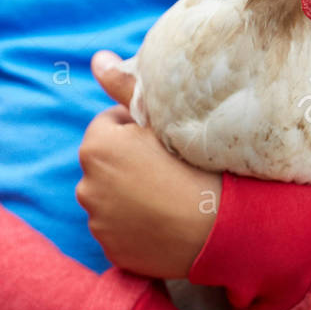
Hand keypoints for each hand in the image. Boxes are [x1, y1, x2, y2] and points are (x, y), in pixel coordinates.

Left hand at [76, 51, 220, 278]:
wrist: (224, 226)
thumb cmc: (200, 165)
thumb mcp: (165, 117)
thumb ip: (125, 85)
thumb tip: (97, 58)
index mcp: (96, 146)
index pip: (110, 126)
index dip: (138, 130)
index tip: (164, 139)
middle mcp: (87, 186)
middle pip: (107, 164)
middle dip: (128, 163)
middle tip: (168, 168)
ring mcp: (98, 223)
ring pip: (112, 198)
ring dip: (130, 195)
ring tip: (168, 196)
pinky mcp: (112, 251)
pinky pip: (120, 231)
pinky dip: (135, 226)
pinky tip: (164, 222)